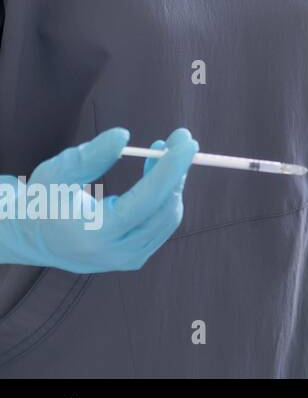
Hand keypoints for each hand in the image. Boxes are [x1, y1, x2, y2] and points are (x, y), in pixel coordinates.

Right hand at [0, 127, 198, 273]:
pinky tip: (156, 174)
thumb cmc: (43, 200)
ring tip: (161, 152)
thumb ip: (90, 157)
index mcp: (95, 235)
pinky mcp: (134, 258)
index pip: (146, 201)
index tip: (185, 141)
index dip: (170, 169)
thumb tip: (124, 137)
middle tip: (178, 139)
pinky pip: (162, 224)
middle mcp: (115, 254)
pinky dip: (165, 197)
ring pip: (168, 217)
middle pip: (164, 210)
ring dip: (172, 182)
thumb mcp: (57, 173)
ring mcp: (127, 260)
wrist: (33, 236)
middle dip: (176, 171)